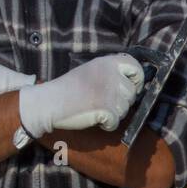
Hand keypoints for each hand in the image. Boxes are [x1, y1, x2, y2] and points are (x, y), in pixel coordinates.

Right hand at [19, 53, 144, 138]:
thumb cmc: (68, 88)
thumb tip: (132, 83)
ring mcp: (110, 92)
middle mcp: (111, 75)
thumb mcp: (91, 70)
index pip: (136, 67)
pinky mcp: (106, 109)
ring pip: (125, 109)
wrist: (49, 102)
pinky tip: (94, 118)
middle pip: (132, 93)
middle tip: (103, 102)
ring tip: (95, 109)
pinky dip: (107, 125)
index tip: (130, 87)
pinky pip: (116, 122)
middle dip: (122, 102)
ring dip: (114, 114)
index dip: (137, 80)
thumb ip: (110, 72)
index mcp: (108, 62)